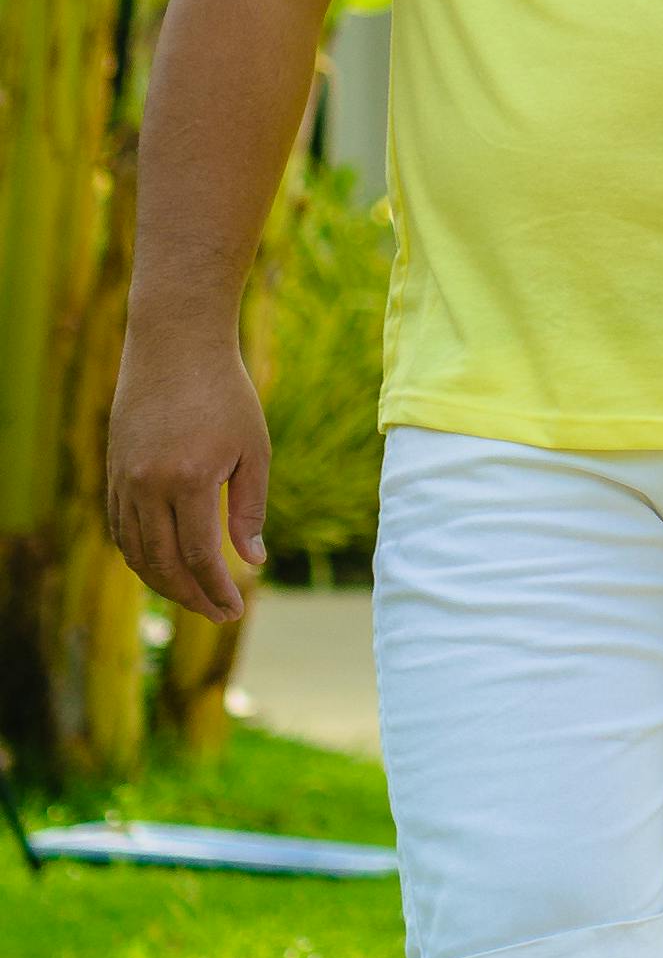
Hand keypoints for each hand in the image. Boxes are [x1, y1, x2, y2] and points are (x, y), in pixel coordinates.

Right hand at [105, 327, 269, 627]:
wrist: (174, 345)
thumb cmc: (226, 393)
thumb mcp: (253, 449)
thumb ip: (250, 508)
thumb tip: (253, 561)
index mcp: (188, 480)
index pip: (199, 557)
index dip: (216, 590)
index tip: (235, 609)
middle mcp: (147, 486)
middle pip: (163, 564)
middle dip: (191, 597)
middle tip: (219, 612)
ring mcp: (123, 480)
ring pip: (136, 552)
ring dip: (164, 582)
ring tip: (195, 595)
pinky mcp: (113, 473)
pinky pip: (122, 529)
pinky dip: (140, 555)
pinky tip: (164, 564)